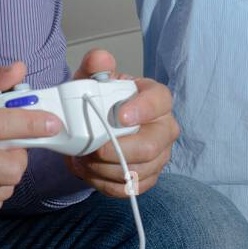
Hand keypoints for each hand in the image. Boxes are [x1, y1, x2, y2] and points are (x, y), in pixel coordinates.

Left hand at [64, 48, 178, 198]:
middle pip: (151, 146)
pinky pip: (128, 188)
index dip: (143, 109)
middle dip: (118, 150)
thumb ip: (94, 66)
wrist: (92, 127)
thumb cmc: (98, 101)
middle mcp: (164, 128)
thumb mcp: (91, 79)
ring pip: (137, 171)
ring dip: (104, 168)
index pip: (160, 101)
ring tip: (83, 158)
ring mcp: (158, 156)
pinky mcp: (147, 178)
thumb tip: (100, 60)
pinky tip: (89, 170)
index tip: (120, 116)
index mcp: (155, 99)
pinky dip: (104, 182)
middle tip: (92, 148)